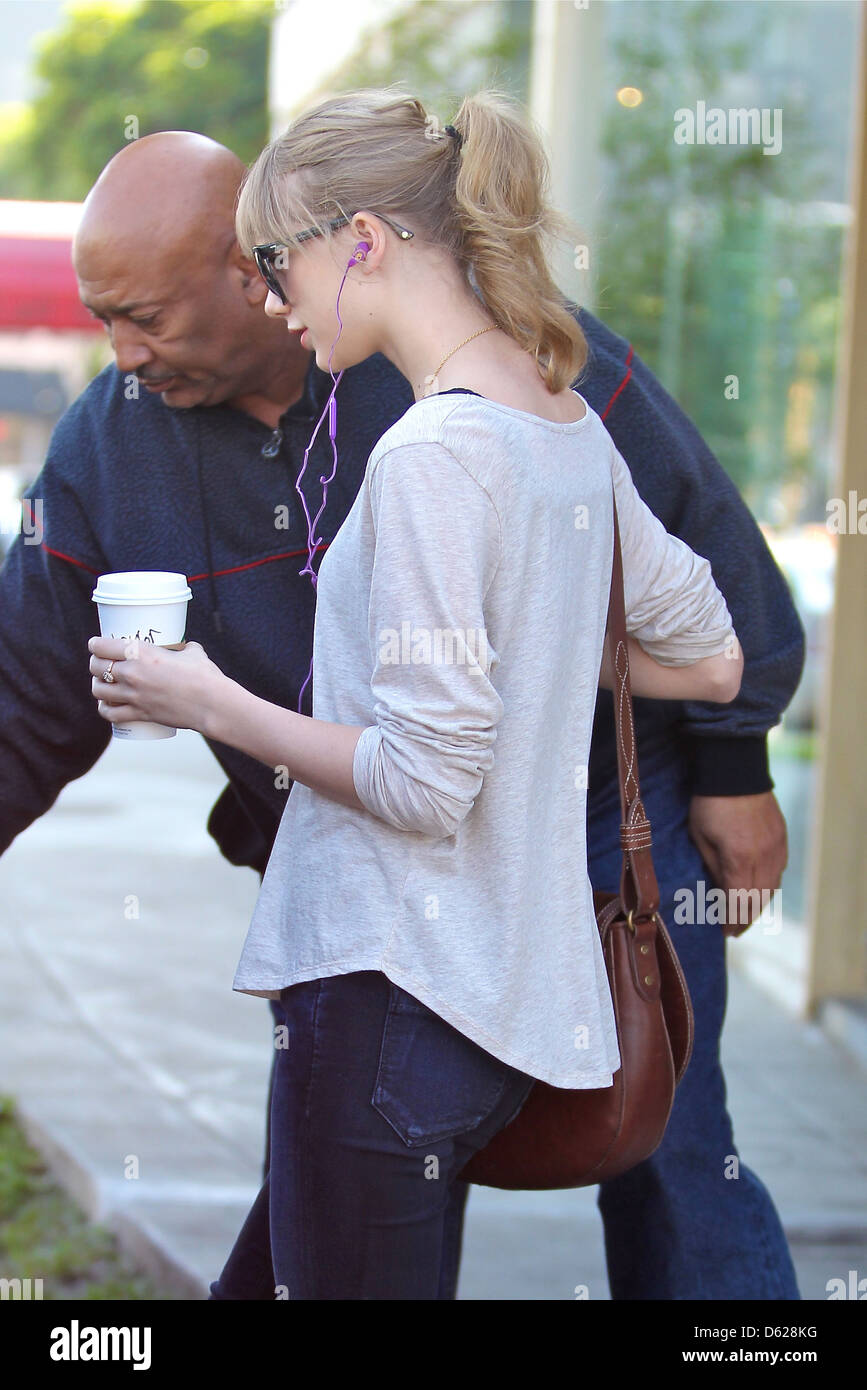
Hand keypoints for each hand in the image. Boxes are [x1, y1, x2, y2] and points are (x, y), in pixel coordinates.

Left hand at [88, 635, 225, 734]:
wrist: (212, 703)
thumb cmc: (205, 675)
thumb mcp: (193, 653)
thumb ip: (184, 648)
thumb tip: (185, 648)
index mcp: (141, 653)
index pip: (103, 646)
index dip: (95, 644)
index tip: (95, 644)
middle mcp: (132, 673)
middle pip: (96, 667)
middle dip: (95, 664)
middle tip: (100, 663)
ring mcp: (134, 696)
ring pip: (99, 691)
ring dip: (97, 686)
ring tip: (102, 684)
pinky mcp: (140, 714)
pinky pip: (111, 714)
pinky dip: (104, 709)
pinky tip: (105, 706)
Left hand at [688, 791, 787, 936]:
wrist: (736, 770)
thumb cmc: (709, 803)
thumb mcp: (700, 837)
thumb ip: (713, 867)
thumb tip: (721, 890)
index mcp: (740, 859)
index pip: (739, 902)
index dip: (733, 921)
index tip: (726, 933)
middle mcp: (764, 857)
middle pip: (759, 900)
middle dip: (746, 918)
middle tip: (735, 930)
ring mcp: (776, 847)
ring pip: (772, 887)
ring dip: (758, 904)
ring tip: (745, 914)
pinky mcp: (782, 838)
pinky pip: (778, 870)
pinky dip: (768, 885)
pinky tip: (758, 889)